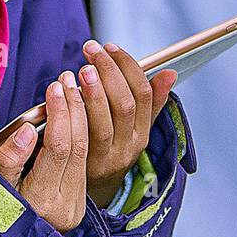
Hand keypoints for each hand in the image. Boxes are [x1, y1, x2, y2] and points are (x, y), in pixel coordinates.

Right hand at [0, 74, 87, 232]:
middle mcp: (65, 206)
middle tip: (66, 81)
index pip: (59, 148)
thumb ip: (9, 158)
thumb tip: (27, 130)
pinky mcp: (80, 202)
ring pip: (86, 152)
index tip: (54, 88)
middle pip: (78, 147)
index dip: (59, 114)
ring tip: (72, 89)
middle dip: (74, 109)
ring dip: (81, 117)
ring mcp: (76, 205)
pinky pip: (85, 160)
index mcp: (42, 201)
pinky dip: (80, 133)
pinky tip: (74, 113)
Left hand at [77, 41, 176, 208]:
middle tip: (92, 50)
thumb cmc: (110, 145)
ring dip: (93, 90)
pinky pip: (83, 134)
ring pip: (105, 121)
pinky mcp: (86, 164)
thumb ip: (151, 99)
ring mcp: (108, 157)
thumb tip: (170, 72)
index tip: (110, 46)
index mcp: (143, 131)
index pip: (143, 93)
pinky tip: (66, 92)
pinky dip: (76, 109)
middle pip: (124, 104)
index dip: (127, 66)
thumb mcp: (135, 124)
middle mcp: (129, 145)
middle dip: (108, 71)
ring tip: (83, 68)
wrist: (93, 189)